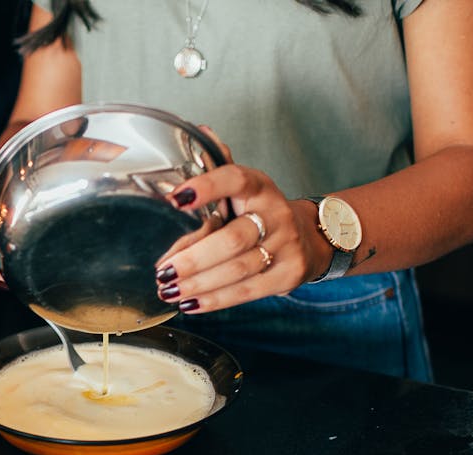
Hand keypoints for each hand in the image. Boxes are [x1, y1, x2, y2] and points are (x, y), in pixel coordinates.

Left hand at [154, 133, 328, 313]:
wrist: (310, 237)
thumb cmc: (261, 212)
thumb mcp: (242, 188)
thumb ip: (216, 169)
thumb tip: (198, 133)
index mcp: (258, 186)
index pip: (234, 179)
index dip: (206, 186)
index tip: (175, 198)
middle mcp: (276, 213)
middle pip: (233, 238)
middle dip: (194, 258)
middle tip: (163, 271)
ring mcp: (286, 245)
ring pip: (239, 268)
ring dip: (199, 283)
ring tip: (169, 290)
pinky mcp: (289, 274)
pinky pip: (248, 291)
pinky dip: (216, 299)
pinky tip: (191, 303)